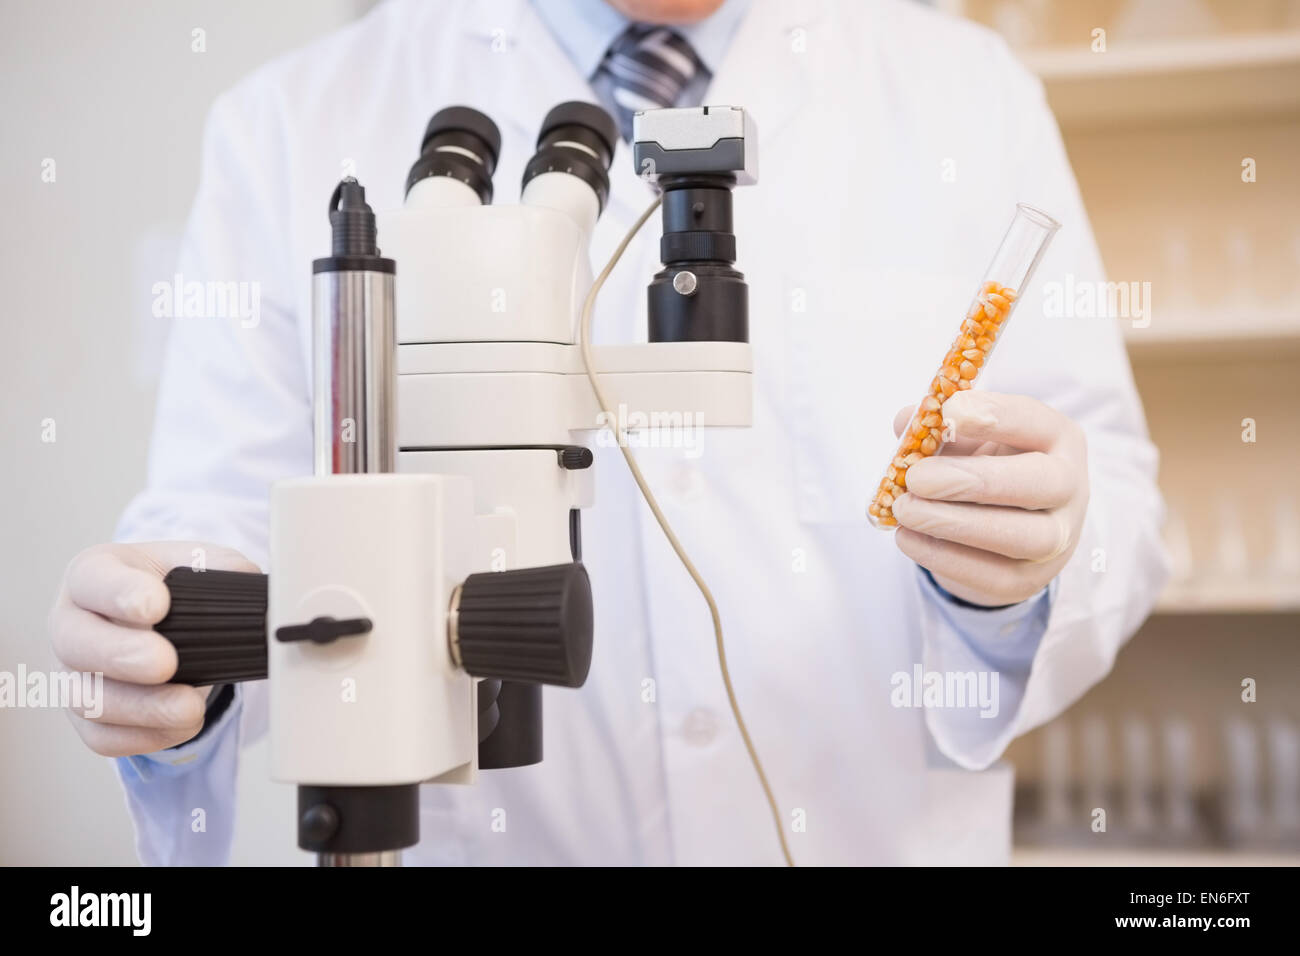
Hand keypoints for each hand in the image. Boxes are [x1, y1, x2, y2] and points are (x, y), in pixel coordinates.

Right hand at [49, 541, 257, 756]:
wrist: (162, 622)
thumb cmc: (170, 587)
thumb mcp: (197, 562)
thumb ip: (222, 567)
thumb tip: (248, 581)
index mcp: (93, 574)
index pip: (91, 578)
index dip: (118, 593)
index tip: (157, 605)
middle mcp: (71, 623)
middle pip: (74, 643)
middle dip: (121, 655)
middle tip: (165, 663)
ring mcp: (72, 674)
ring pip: (87, 700)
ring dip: (141, 708)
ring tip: (188, 707)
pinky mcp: (86, 717)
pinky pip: (104, 737)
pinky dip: (145, 736)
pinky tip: (181, 725)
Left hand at [889, 390, 1088, 606]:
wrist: (1004, 530)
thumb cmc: (985, 468)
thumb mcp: (969, 439)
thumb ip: (939, 427)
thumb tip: (905, 422)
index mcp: (1056, 437)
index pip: (1035, 420)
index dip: (995, 416)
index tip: (949, 411)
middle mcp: (1070, 487)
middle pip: (1041, 483)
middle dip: (975, 480)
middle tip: (917, 478)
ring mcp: (1057, 539)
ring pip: (1024, 536)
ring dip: (957, 524)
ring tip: (905, 510)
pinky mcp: (1028, 580)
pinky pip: (993, 575)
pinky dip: (945, 557)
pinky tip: (908, 538)